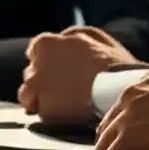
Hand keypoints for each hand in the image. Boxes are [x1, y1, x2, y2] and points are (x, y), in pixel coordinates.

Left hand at [20, 26, 140, 124]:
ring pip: (27, 95)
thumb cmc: (114, 65)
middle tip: (67, 87)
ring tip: (65, 103)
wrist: (120, 93)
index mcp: (45, 44)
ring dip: (41, 98)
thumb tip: (64, 37)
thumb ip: (74, 35)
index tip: (60, 68)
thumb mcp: (96, 38)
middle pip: (32, 74)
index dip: (48, 61)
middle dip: (44, 80)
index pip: (35, 52)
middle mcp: (34, 66)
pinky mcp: (43, 112)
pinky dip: (50, 114)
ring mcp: (36, 91)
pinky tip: (67, 113)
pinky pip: (41, 114)